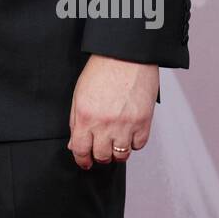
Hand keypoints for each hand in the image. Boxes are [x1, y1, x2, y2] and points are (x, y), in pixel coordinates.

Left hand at [67, 54, 157, 169]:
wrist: (126, 55)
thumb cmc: (102, 70)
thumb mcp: (79, 94)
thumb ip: (75, 121)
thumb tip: (74, 144)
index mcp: (85, 116)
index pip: (80, 150)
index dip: (81, 160)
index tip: (84, 162)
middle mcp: (104, 123)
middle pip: (101, 156)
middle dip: (99, 156)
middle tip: (101, 149)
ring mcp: (125, 124)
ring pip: (121, 155)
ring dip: (116, 152)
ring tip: (115, 141)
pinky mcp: (143, 122)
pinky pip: (138, 145)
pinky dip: (134, 143)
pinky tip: (129, 132)